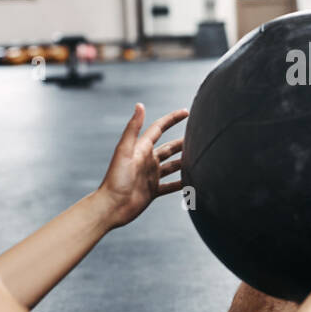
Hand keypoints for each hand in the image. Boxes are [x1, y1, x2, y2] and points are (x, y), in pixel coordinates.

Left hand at [97, 103, 187, 228]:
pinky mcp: (152, 190)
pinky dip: (182, 183)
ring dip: (184, 162)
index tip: (186, 112)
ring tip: (199, 158)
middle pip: (169, 148)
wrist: (111, 206)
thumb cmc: (115, 179)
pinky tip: (192, 182)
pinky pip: (171, 185)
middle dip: (183, 142)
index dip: (172, 119)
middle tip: (199, 137)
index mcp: (141, 149)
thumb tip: (139, 105)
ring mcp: (150, 176)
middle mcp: (147, 161)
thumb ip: (133, 128)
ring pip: (172, 166)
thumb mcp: (124, 151)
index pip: (159, 129)